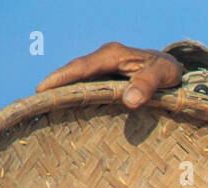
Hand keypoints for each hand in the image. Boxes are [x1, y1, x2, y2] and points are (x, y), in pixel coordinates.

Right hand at [35, 41, 182, 107]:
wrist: (172, 70)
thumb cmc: (168, 72)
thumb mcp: (164, 75)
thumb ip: (148, 85)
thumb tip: (129, 100)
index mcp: (113, 55)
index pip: (81, 67)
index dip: (61, 78)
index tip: (42, 89)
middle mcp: (103, 60)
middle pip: (73, 73)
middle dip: (54, 86)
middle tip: (34, 104)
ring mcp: (103, 70)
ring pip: (78, 81)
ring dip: (62, 93)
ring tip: (43, 110)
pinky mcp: (105, 80)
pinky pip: (86, 87)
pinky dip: (75, 97)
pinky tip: (66, 112)